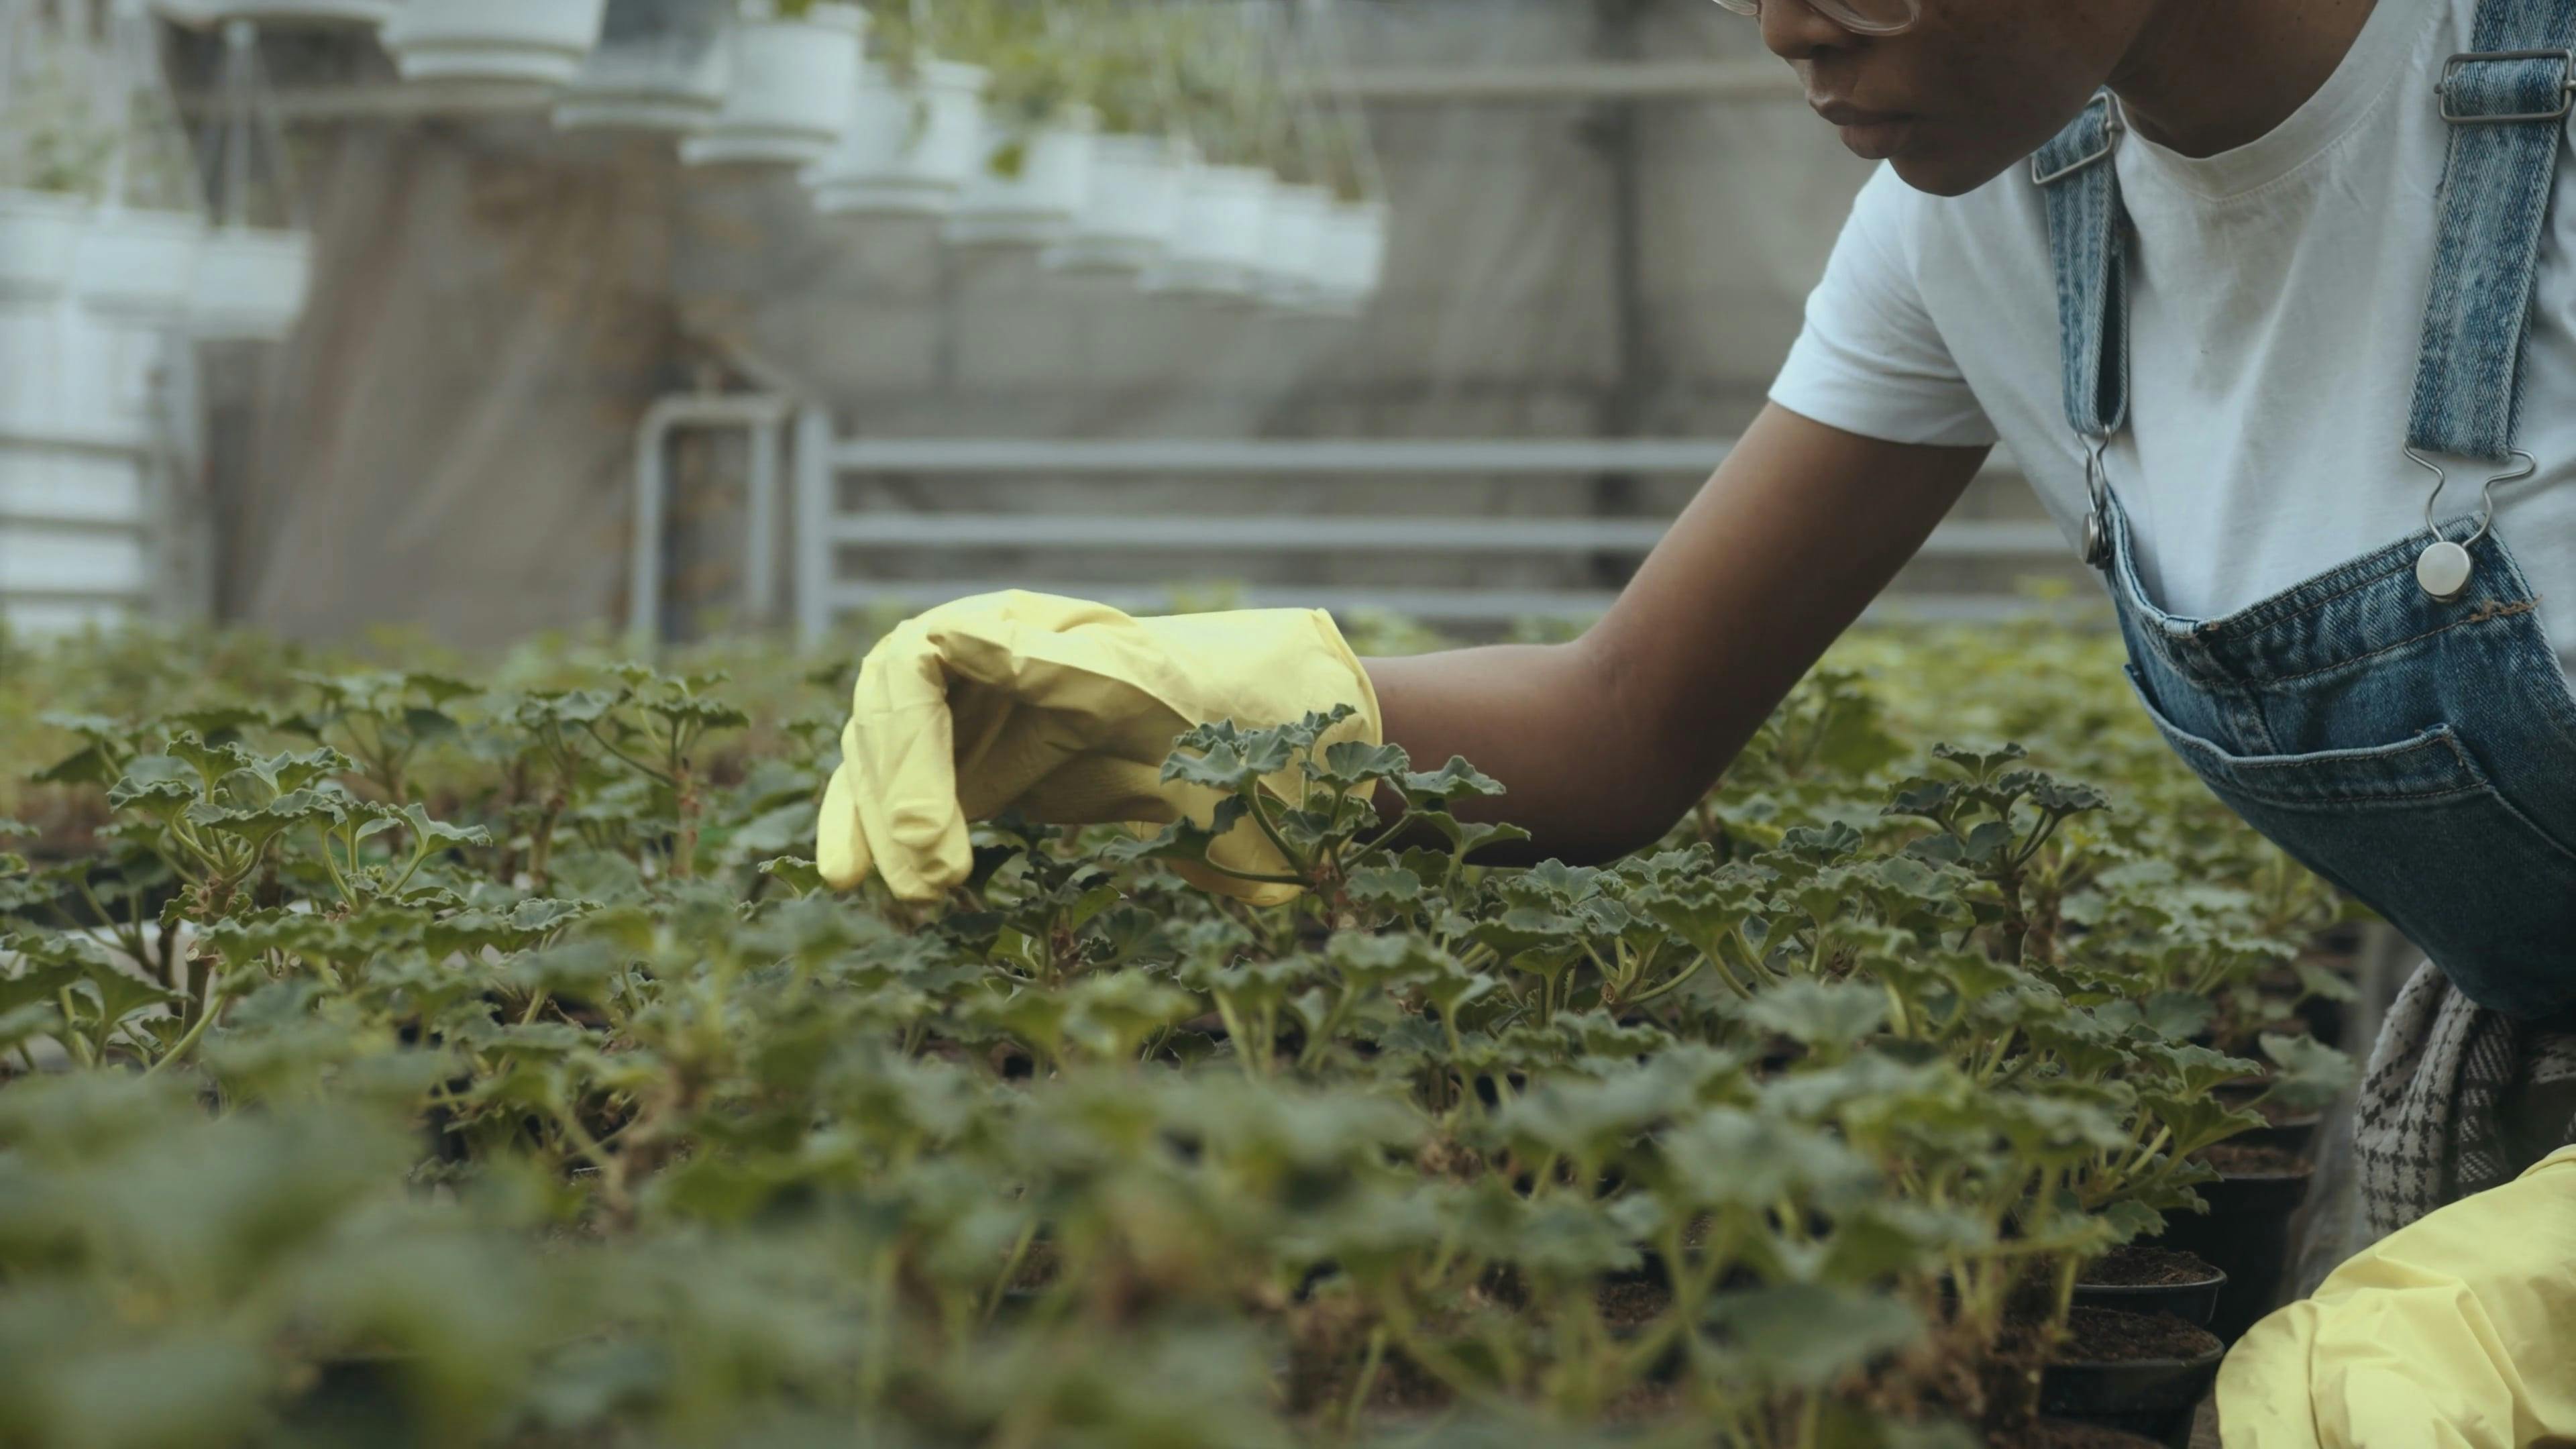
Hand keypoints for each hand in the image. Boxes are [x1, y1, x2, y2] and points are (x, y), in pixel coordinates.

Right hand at [816, 591, 1381, 903]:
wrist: (1198, 740)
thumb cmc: (1176, 706)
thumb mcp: (1134, 688)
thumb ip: (1057, 671)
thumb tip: (957, 644)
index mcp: (1003, 625)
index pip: (924, 663)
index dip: (912, 736)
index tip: (927, 810)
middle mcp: (956, 659)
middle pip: (890, 720)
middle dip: (903, 800)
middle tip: (935, 878)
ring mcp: (943, 713)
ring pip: (877, 760)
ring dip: (875, 825)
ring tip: (898, 892)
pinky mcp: (942, 767)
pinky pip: (886, 797)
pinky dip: (868, 834)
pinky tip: (850, 879)